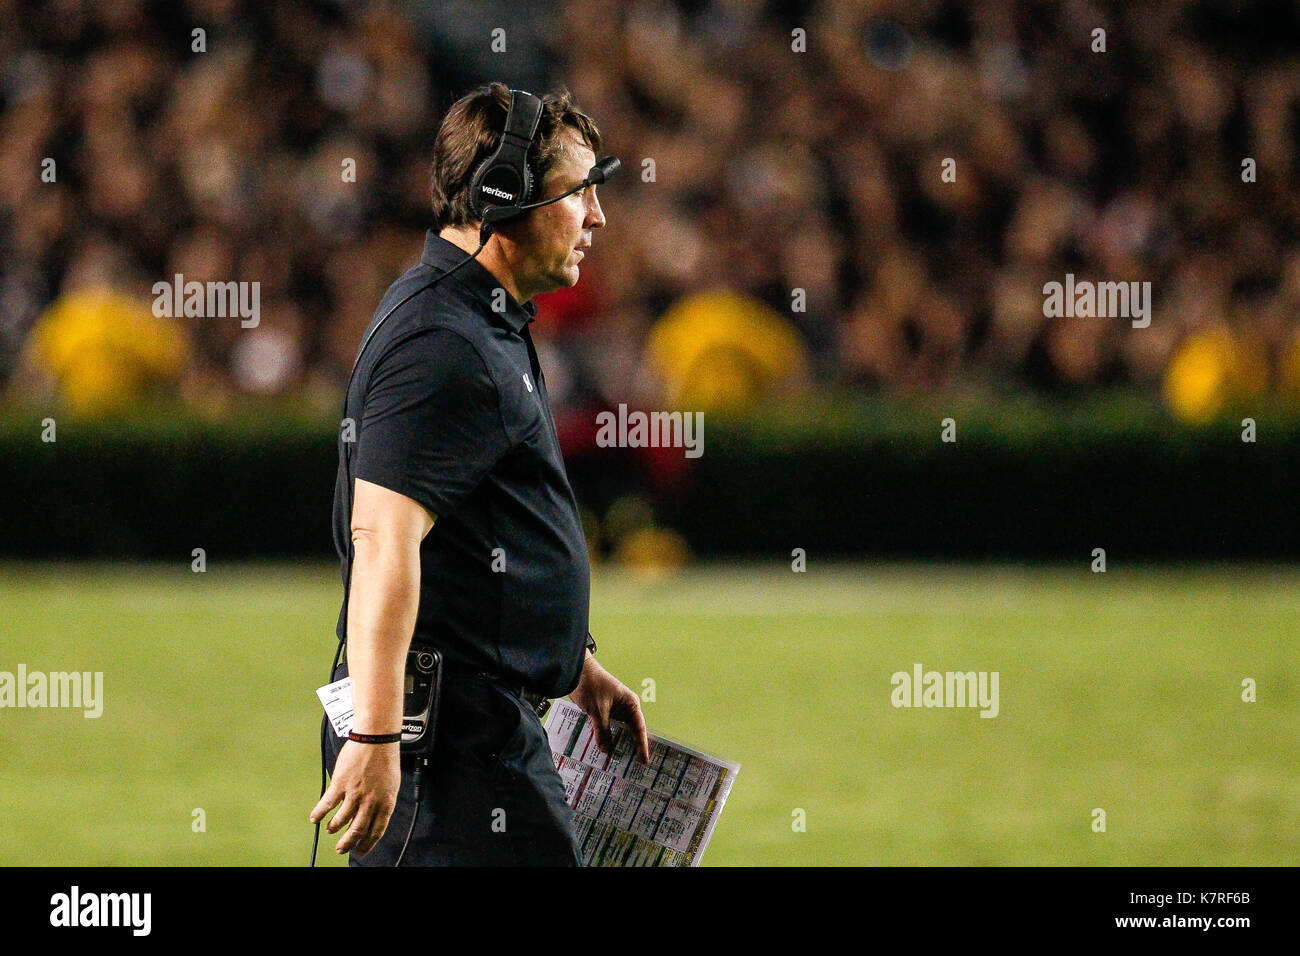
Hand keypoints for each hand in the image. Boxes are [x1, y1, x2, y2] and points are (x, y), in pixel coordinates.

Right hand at [309, 739, 401, 855]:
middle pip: (357, 831)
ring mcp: (355, 794)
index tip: (360, 851)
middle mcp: (370, 802)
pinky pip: (327, 804)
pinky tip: (314, 819)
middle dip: (347, 843)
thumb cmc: (385, 758)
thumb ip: (381, 801)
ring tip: (331, 830)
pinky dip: (319, 813)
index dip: (367, 845)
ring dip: (334, 828)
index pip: (376, 832)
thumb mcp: (391, 784)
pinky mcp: (340, 784)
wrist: (376, 738)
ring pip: (341, 821)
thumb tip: (374, 816)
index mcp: (386, 802)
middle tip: (341, 849)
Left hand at [568, 653, 650, 763]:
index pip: (639, 728)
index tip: (644, 761)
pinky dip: (605, 738)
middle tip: (632, 766)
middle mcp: (625, 708)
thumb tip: (607, 750)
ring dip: (616, 743)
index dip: (642, 746)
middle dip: (630, 747)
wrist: (576, 671)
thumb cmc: (591, 685)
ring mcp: (613, 710)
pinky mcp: (602, 712)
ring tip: (617, 762)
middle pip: (630, 731)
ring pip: (617, 731)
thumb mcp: (598, 710)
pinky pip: (606, 728)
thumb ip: (603, 731)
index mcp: (630, 704)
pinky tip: (602, 750)